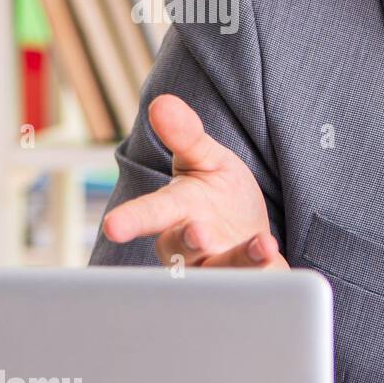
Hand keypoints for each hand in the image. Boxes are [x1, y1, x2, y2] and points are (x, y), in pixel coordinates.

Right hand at [101, 94, 286, 269]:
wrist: (252, 236)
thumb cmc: (221, 197)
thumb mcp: (207, 160)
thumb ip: (186, 135)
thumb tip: (161, 102)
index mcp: (174, 211)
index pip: (148, 213)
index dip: (129, 220)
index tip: (113, 227)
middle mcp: (186, 245)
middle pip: (177, 247)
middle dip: (186, 240)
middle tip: (198, 233)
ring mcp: (213, 266)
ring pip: (215, 269)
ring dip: (233, 258)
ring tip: (257, 243)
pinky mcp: (241, 280)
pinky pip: (247, 277)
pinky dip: (259, 264)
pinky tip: (270, 249)